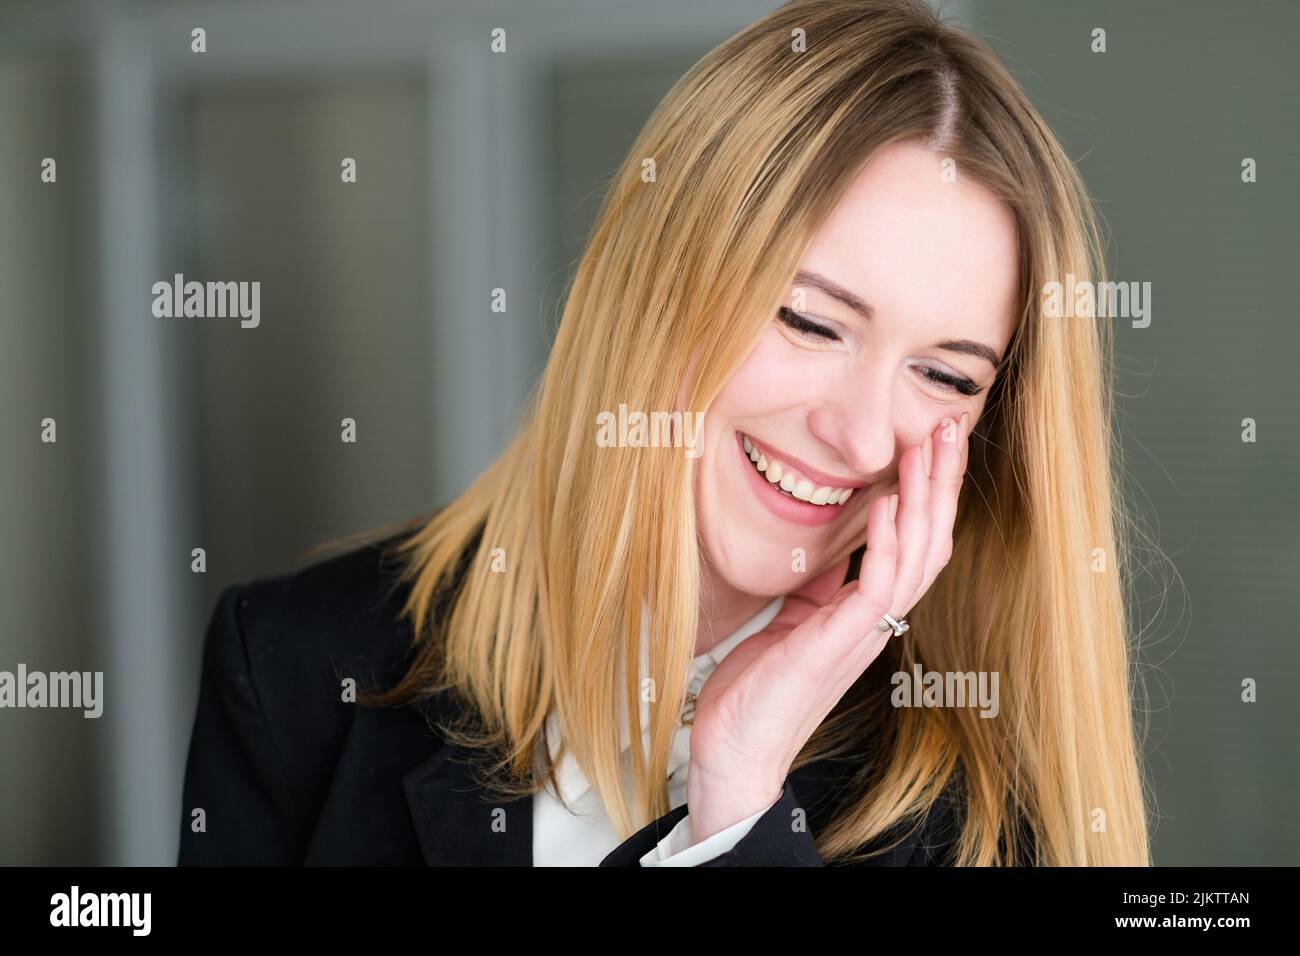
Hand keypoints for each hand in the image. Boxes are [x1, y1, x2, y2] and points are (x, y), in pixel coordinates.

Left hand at [684, 411, 971, 842]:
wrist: (734, 751)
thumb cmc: (759, 692)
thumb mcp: (792, 623)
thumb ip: (819, 588)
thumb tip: (829, 553)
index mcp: (868, 613)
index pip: (915, 543)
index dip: (928, 493)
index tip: (931, 441)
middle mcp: (877, 621)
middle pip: (930, 541)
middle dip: (942, 482)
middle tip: (950, 426)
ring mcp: (863, 633)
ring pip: (917, 556)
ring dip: (924, 498)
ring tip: (928, 446)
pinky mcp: (839, 644)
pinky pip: (878, 587)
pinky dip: (886, 542)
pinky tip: (886, 503)